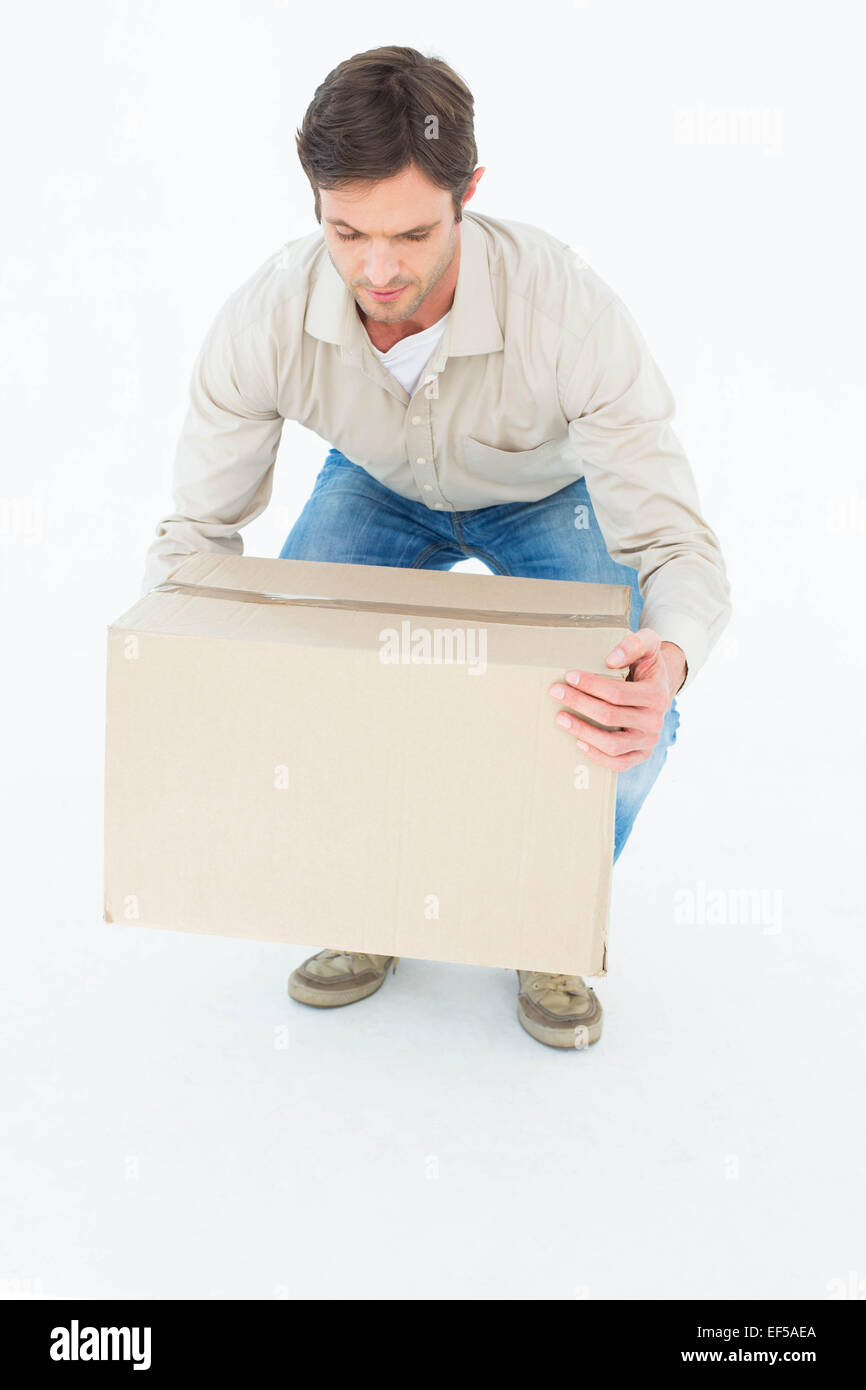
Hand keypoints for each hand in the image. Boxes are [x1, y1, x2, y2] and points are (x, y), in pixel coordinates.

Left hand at [548, 630, 685, 770]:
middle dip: (579, 703)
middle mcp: (655, 721)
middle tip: (556, 692)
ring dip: (582, 731)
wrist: (659, 687)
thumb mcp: (648, 645)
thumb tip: (611, 660)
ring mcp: (648, 741)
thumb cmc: (646, 665)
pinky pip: (618, 764)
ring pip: (612, 744)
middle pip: (610, 717)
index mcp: (656, 695)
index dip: (591, 685)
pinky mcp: (641, 754)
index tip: (569, 676)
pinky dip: (596, 756)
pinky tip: (578, 743)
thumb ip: (634, 644)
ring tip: (560, 718)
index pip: (618, 693)